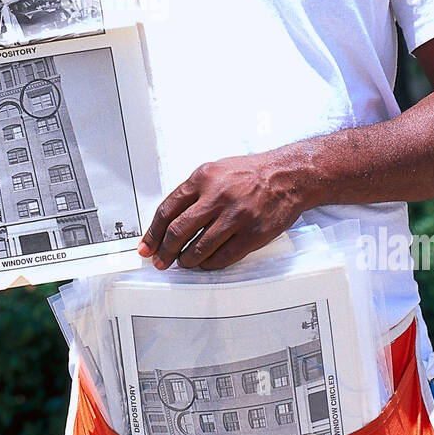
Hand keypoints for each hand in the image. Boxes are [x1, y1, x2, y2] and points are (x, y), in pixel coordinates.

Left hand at [137, 154, 305, 271]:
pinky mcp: (252, 233)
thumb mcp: (214, 170)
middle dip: (165, 251)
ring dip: (186, 260)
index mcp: (203, 178)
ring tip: (183, 262)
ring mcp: (236, 216)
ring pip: (199, 248)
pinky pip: (223, 256)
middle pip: (178, 231)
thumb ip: (191, 192)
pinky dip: (209, 264)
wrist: (286, 176)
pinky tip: (205, 263)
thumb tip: (168, 220)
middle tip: (160, 261)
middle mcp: (217, 196)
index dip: (153, 232)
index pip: (167, 209)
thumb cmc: (249, 174)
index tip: (147, 246)